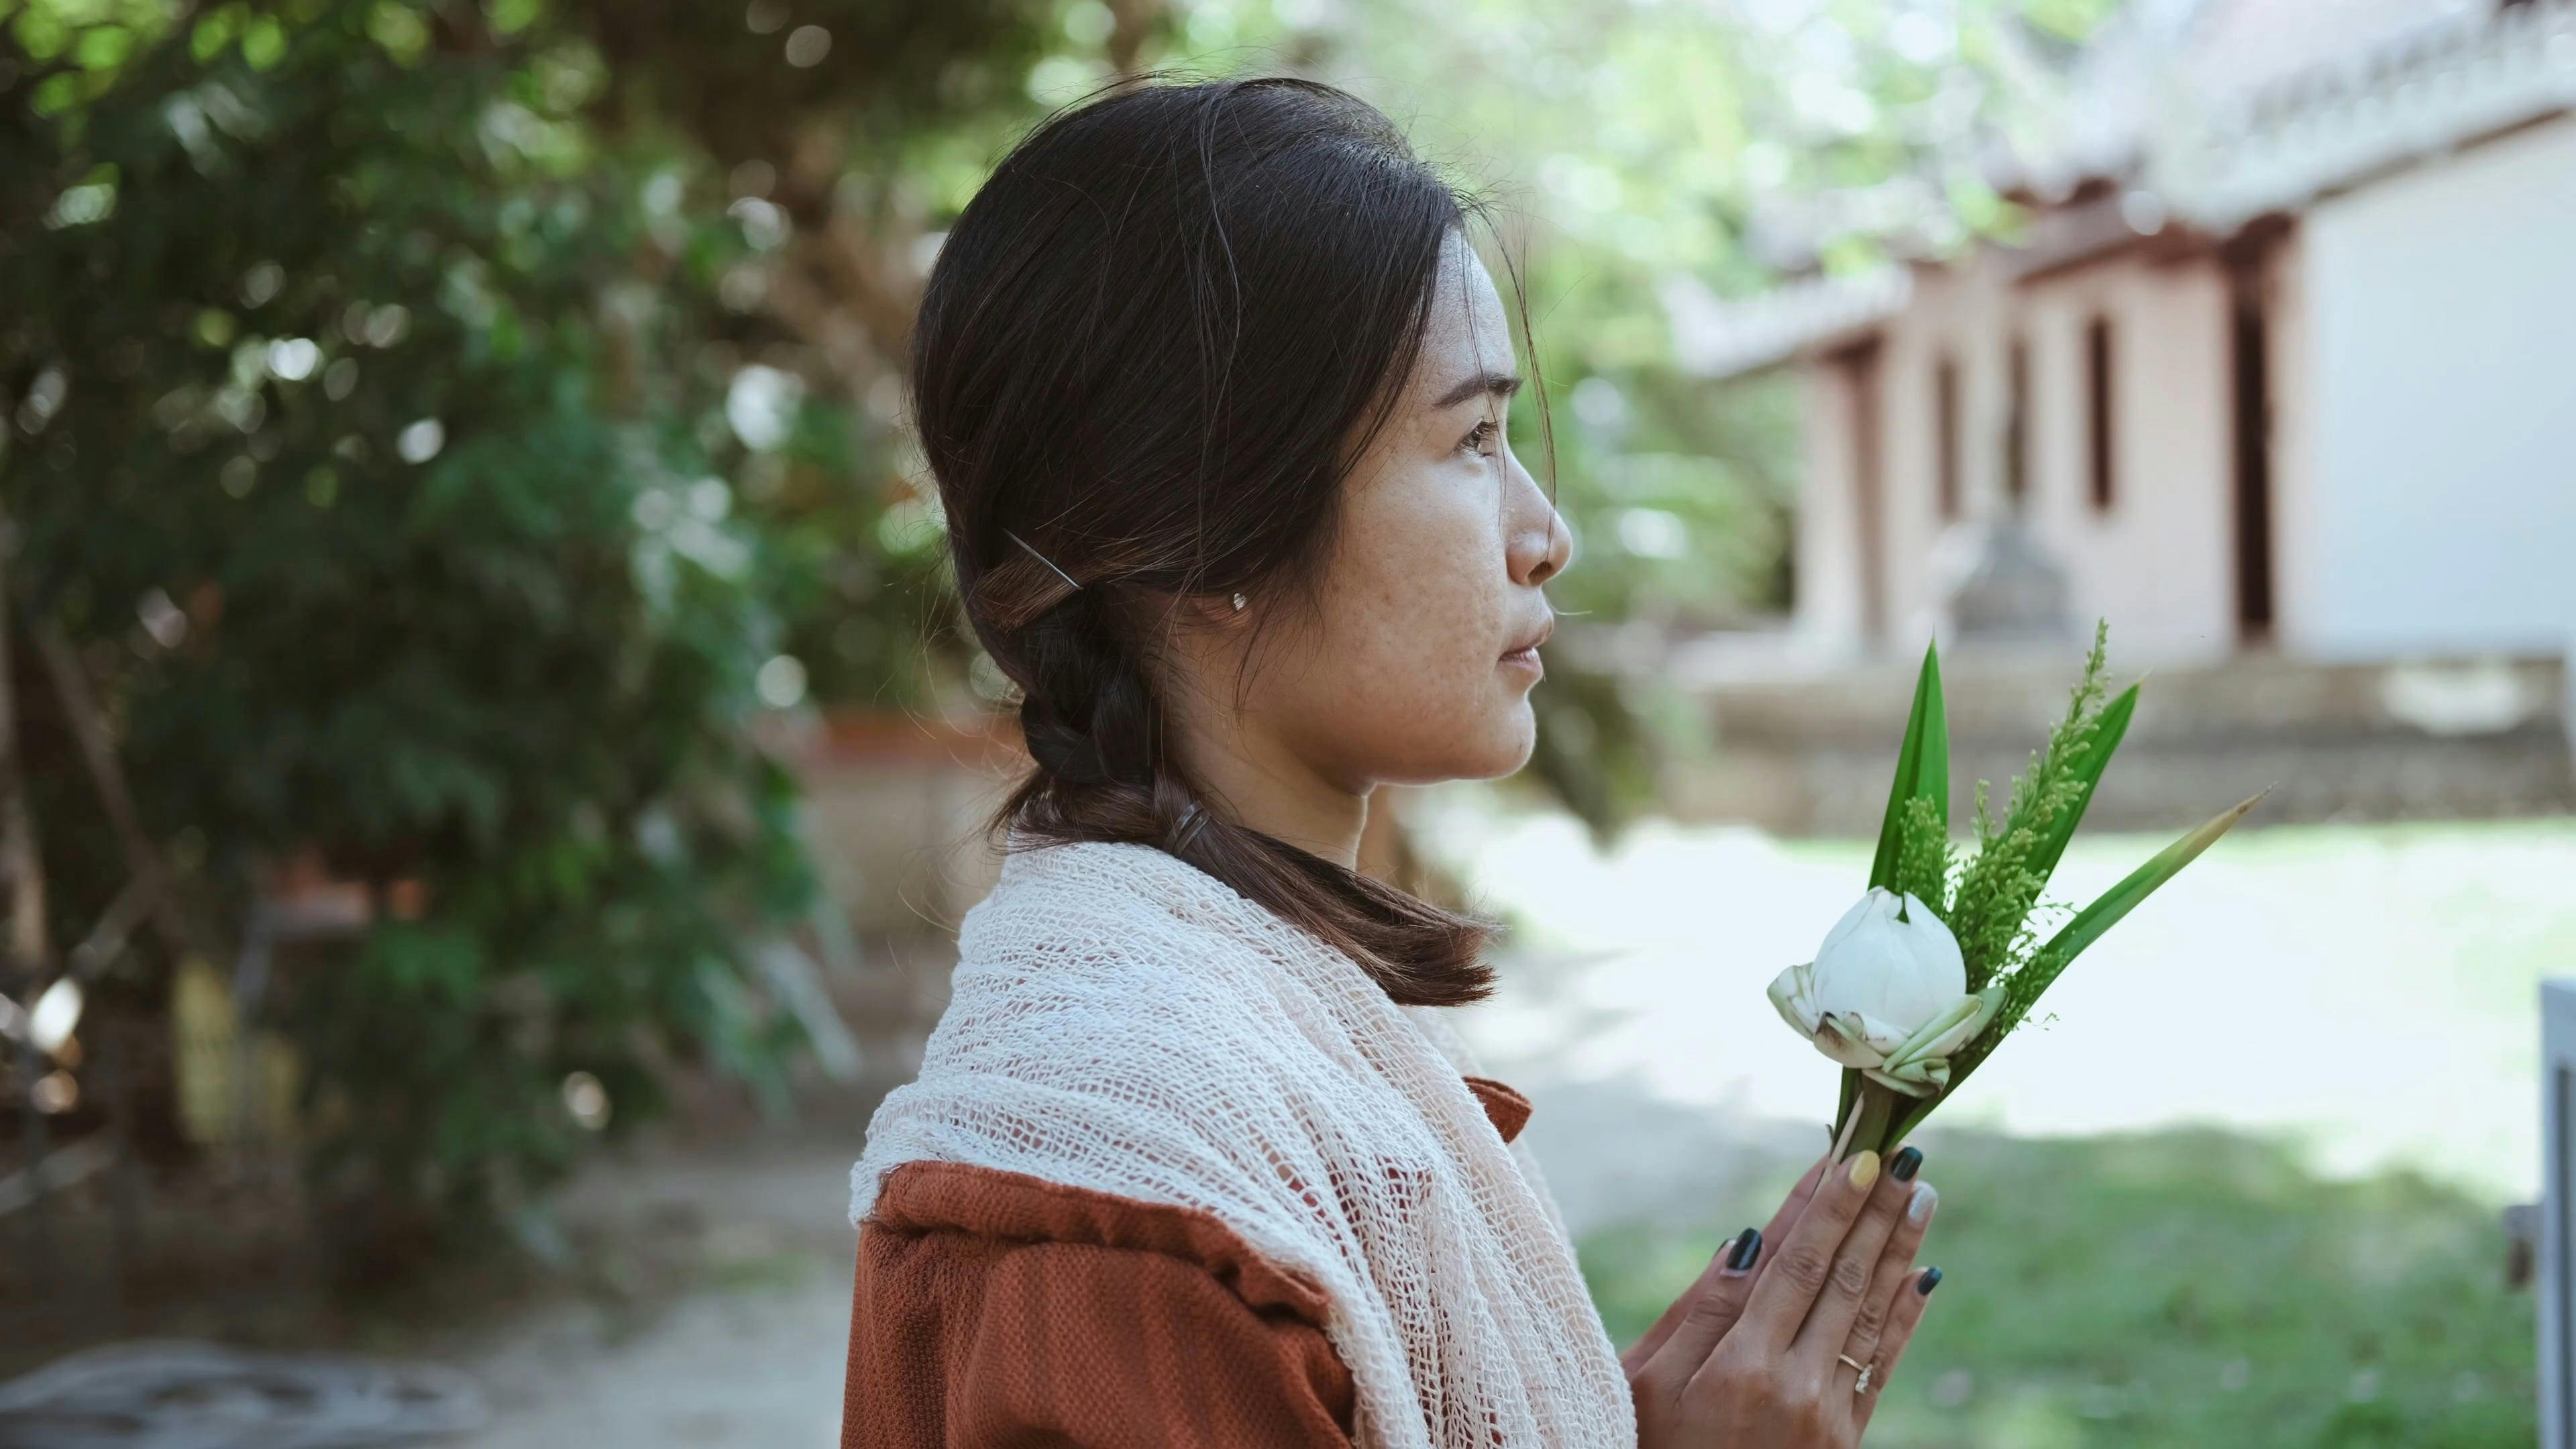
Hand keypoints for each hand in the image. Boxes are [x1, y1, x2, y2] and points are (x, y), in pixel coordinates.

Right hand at [1622, 1145, 1942, 1447]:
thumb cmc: (1651, 1446)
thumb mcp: (1648, 1381)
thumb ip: (1700, 1311)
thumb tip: (1748, 1240)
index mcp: (1741, 1364)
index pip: (1795, 1262)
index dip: (1827, 1204)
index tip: (1854, 1153)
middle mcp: (1794, 1385)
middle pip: (1844, 1278)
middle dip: (1874, 1210)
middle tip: (1905, 1153)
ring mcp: (1829, 1416)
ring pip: (1872, 1314)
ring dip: (1899, 1249)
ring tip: (1923, 1195)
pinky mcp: (1846, 1439)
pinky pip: (1883, 1363)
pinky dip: (1905, 1315)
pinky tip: (1922, 1274)